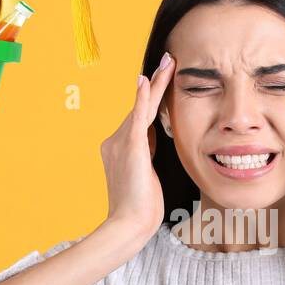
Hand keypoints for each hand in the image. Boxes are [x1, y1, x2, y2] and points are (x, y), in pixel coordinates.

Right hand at [99, 52, 175, 249]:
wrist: (128, 225)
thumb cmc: (140, 209)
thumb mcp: (146, 176)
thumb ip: (147, 154)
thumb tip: (155, 139)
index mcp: (119, 148)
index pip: (139, 118)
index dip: (151, 98)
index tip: (161, 79)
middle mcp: (115, 141)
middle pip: (141, 107)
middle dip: (156, 83)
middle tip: (169, 60)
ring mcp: (120, 143)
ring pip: (143, 106)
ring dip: (157, 83)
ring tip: (170, 62)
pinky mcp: (130, 147)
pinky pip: (138, 116)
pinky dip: (143, 97)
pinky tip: (147, 79)